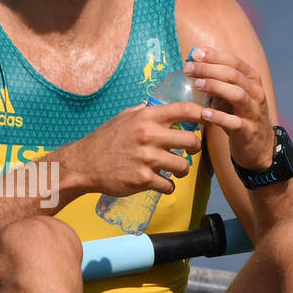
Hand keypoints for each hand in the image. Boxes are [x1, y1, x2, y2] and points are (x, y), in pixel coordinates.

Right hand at [58, 100, 203, 200]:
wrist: (84, 164)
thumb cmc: (104, 139)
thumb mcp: (123, 117)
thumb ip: (144, 112)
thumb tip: (161, 106)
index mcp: (146, 117)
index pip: (185, 110)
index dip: (202, 115)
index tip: (208, 119)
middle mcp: (149, 136)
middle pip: (191, 141)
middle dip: (195, 148)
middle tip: (190, 151)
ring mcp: (147, 159)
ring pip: (183, 166)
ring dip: (182, 170)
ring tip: (175, 170)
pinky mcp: (143, 179)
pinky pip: (168, 185)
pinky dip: (168, 187)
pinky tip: (162, 183)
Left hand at [185, 47, 274, 169]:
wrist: (259, 147)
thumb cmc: (239, 116)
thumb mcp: (231, 96)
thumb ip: (217, 82)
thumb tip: (192, 66)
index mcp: (252, 80)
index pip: (234, 62)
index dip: (214, 56)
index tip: (195, 54)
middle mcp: (256, 93)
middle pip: (233, 75)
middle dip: (209, 69)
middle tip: (189, 69)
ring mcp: (254, 112)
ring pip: (237, 94)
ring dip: (215, 87)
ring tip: (196, 85)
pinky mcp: (248, 131)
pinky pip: (234, 122)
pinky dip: (218, 117)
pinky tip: (204, 114)